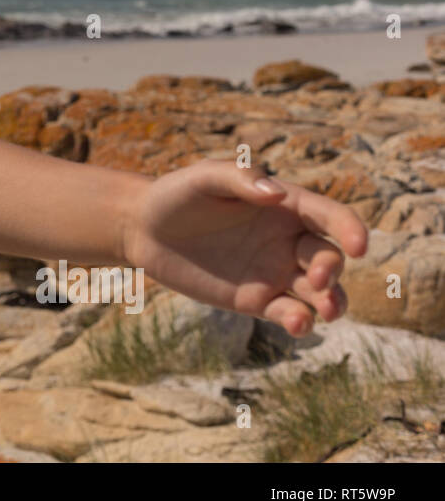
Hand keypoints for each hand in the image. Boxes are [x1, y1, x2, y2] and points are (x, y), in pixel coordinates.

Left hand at [123, 158, 367, 337]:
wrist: (143, 229)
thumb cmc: (177, 194)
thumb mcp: (204, 177)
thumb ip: (240, 178)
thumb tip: (275, 193)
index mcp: (286, 205)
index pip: (331, 217)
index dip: (351, 230)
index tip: (358, 246)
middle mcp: (288, 240)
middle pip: (329, 258)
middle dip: (332, 270)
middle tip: (317, 278)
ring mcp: (275, 272)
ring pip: (320, 293)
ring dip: (331, 303)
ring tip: (322, 312)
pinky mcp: (256, 301)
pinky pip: (290, 314)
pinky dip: (300, 321)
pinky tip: (296, 323)